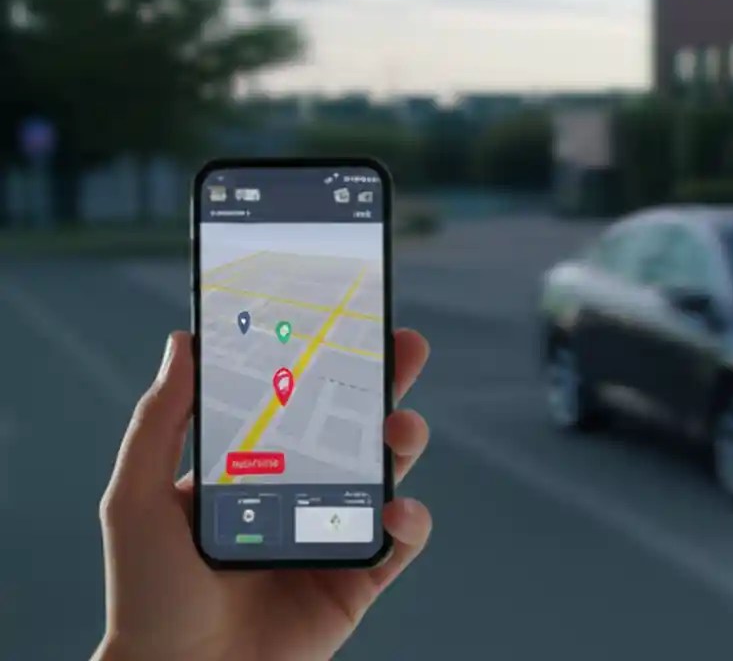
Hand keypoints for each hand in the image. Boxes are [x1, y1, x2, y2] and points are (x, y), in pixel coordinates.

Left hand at [94, 330, 431, 660]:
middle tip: (407, 346)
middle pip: (354, 426)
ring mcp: (332, 534)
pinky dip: (411, 521)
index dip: (324, 362)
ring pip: (388, 473)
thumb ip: (160, 422)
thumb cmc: (147, 596)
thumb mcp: (137, 498)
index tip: (343, 321)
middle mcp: (299, 493)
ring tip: (400, 427)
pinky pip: (399, 543)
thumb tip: (181, 342)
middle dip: (386, 383)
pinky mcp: (358, 580)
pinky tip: (396, 507)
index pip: (296, 403)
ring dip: (405, 441)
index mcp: (252, 468)